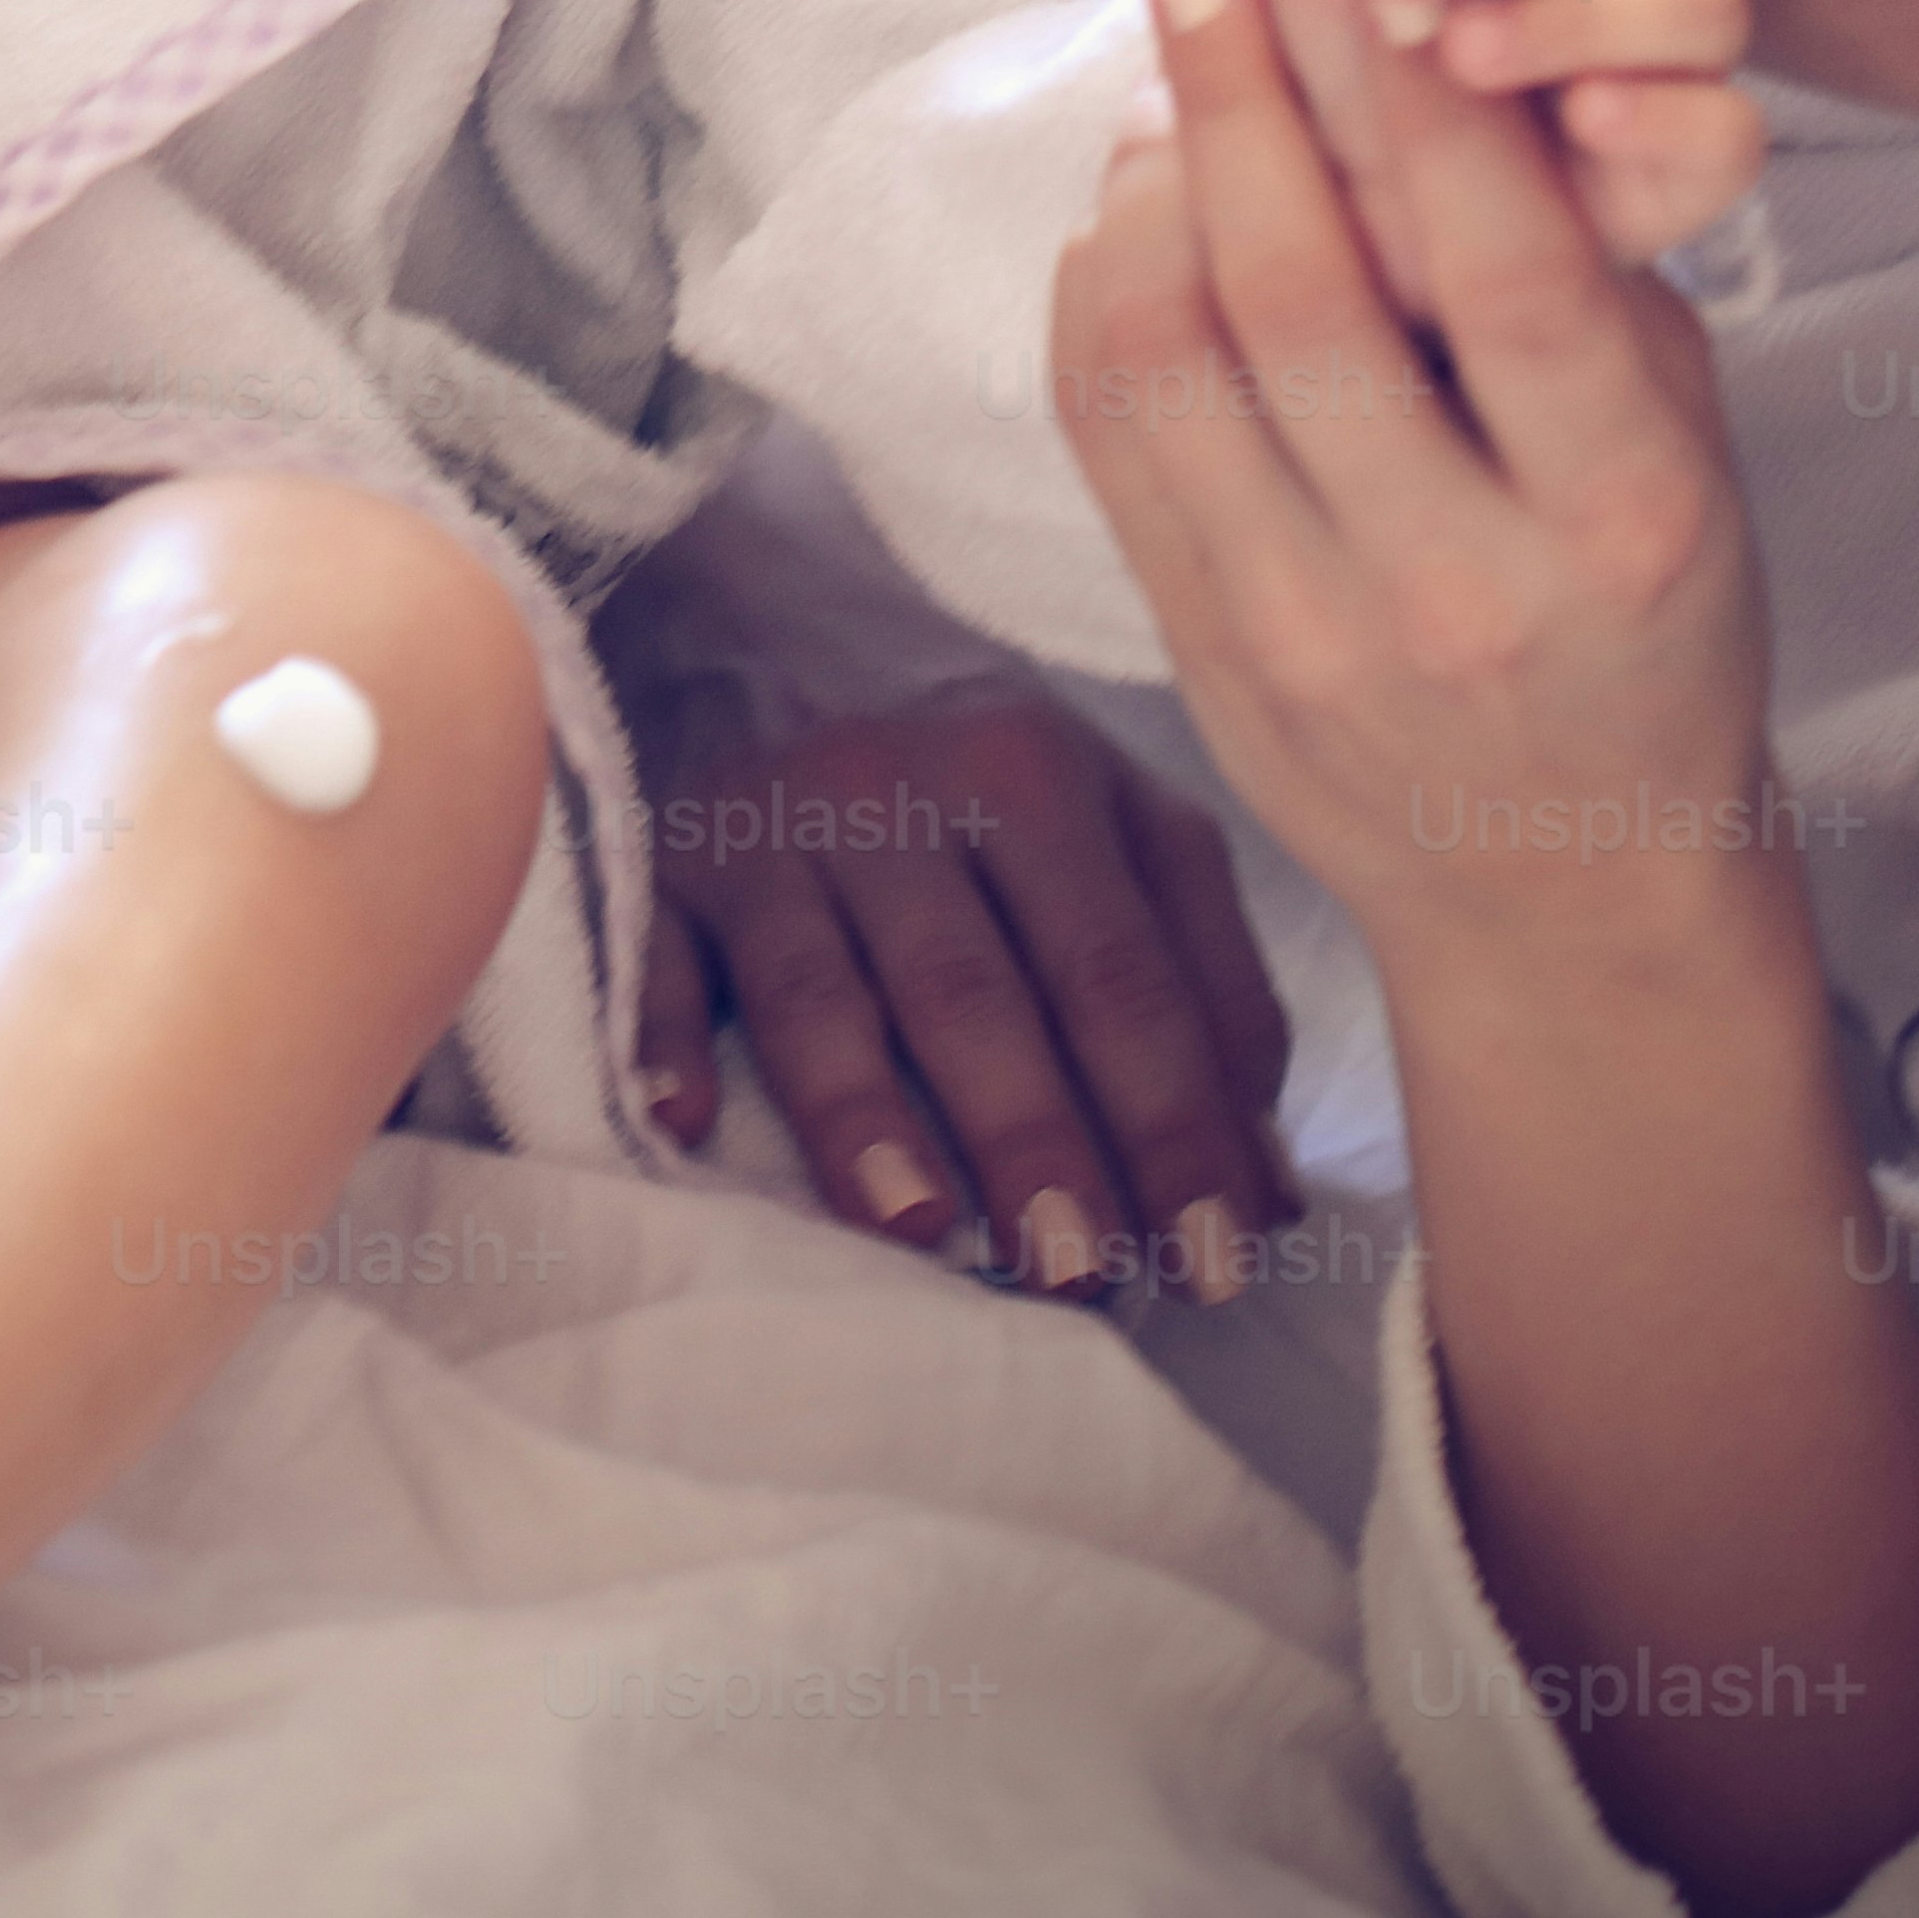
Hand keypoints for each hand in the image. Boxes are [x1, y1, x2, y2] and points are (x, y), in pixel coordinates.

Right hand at [631, 676, 1302, 1299]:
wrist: (779, 641)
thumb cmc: (981, 791)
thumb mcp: (1117, 841)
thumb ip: (1204, 991)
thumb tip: (1266, 1193)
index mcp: (1041, 776)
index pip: (1125, 976)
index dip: (1178, 1123)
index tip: (1219, 1262)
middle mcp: (901, 786)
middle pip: (978, 987)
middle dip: (1037, 1138)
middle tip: (1082, 1276)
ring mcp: (769, 821)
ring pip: (819, 987)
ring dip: (866, 1115)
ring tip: (923, 1232)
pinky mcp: (662, 857)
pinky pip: (652, 955)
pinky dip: (664, 1037)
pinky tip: (684, 1124)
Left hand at [1055, 0, 1799, 1028]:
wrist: (1573, 893)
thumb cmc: (1652, 624)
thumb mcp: (1685, 451)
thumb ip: (1582, 280)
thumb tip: (1428, 51)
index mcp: (1622, 516)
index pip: (1504, 266)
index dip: (1417, 89)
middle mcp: (1455, 583)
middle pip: (1295, 292)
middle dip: (1232, 89)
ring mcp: (1305, 636)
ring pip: (1164, 354)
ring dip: (1147, 177)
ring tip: (1168, 71)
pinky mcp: (1198, 658)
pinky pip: (1106, 432)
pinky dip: (1100, 290)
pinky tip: (1132, 210)